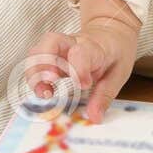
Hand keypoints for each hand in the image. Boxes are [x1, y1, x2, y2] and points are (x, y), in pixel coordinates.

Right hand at [25, 12, 139, 124]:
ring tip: (44, 93)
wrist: (111, 34)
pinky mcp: (50, 55)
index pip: (82, 53)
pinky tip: (41, 90)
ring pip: (38, 50)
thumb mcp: (118, 73)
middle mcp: (72, 43)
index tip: (84, 85)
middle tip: (50, 83)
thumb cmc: (115, 53)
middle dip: (45, 62)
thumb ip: (105, 95)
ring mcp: (59, 48)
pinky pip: (35, 60)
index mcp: (94, 48)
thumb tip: (94, 118)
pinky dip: (33, 75)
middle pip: (51, 41)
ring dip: (35, 71)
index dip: (79, 69)